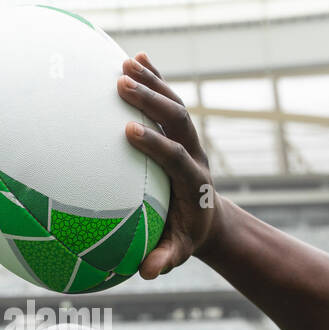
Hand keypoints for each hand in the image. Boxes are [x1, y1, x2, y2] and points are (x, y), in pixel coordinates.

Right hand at [117, 53, 221, 277]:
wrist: (207, 216)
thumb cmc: (186, 236)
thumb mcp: (179, 252)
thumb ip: (166, 259)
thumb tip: (147, 273)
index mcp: (193, 181)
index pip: (176, 157)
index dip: (156, 144)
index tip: (129, 131)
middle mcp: (194, 153)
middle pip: (178, 120)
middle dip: (152, 101)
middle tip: (121, 84)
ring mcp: (189, 139)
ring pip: (175, 104)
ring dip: (153, 82)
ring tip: (124, 63)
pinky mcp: (180, 131)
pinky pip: (168, 99)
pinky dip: (155, 78)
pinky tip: (135, 56)